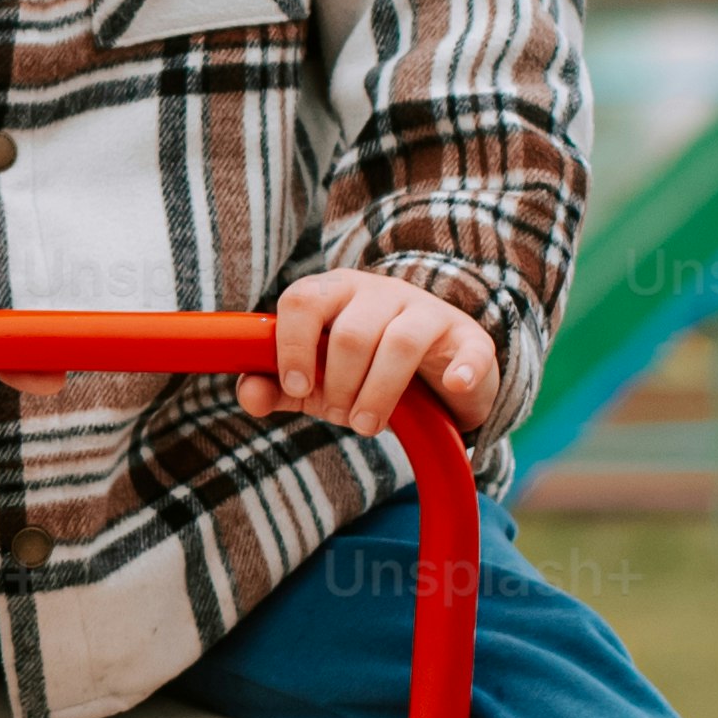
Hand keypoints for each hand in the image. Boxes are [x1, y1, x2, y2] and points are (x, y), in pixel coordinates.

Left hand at [269, 270, 499, 436]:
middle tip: (338, 416)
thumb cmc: (363, 369)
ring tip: (367, 425)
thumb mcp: (317, 380)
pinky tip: (449, 387)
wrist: (436, 372)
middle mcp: (382, 292)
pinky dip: (461, 370)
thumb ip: (278, 387)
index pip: (303, 299)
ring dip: (379, 393)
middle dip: (339, 384)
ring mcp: (429, 312)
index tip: (296, 386)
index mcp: (336, 292)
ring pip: (400, 342)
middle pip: (350, 331)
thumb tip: (248, 393)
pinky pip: (470, 350)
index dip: (292, 345)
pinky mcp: (470, 338)